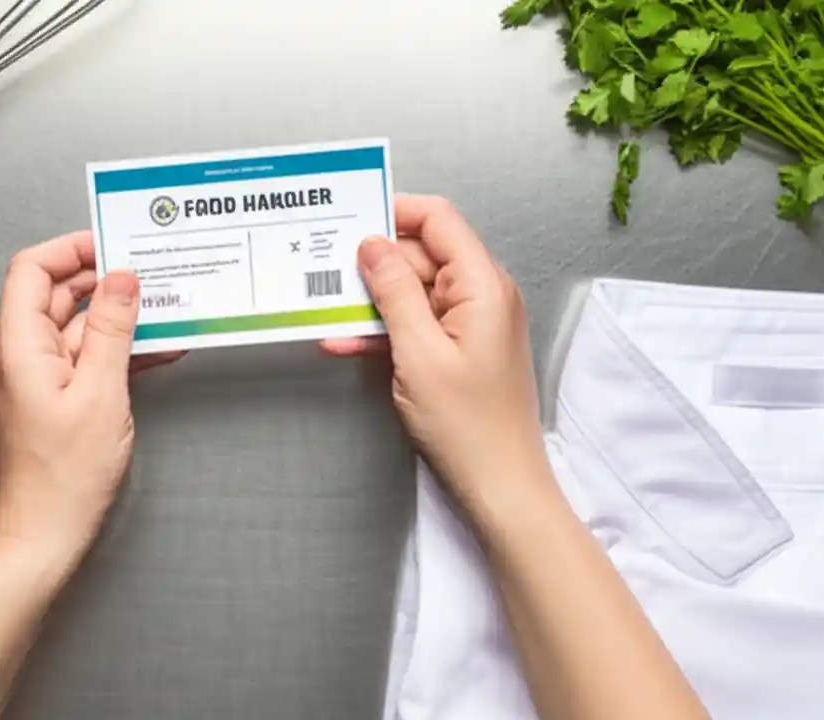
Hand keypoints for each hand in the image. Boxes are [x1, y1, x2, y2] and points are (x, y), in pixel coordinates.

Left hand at [0, 232, 180, 562]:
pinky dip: (105, 351)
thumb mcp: (102, 394)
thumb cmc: (62, 481)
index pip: (31, 269)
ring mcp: (23, 380)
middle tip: (145, 276)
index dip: (71, 249)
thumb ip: (112, 329)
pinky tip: (145, 353)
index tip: (111, 245)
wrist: (41, 539)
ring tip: (156, 315)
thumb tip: (122, 280)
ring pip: (66, 328)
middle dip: (99, 282)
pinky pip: (71, 359)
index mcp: (15, 347)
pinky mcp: (39, 400)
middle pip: (51, 295)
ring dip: (109, 319)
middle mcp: (10, 357)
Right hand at [323, 196, 548, 517]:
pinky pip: (417, 324)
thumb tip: (372, 245)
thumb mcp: (419, 353)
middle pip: (422, 254)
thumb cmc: (467, 424)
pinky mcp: (459, 349)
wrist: (500, 485)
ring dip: (372, 301)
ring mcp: (471, 323)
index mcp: (483, 285)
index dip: (395, 212)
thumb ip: (394, 292)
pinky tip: (344, 341)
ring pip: (413, 292)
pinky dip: (384, 330)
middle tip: (323, 273)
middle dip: (374, 262)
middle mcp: (482, 295)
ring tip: (325, 310)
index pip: (439, 220)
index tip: (349, 219)